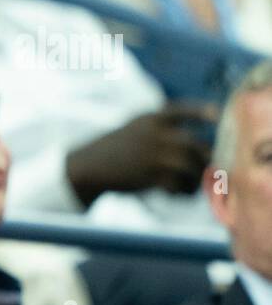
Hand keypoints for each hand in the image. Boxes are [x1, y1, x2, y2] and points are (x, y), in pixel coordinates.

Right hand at [65, 102, 216, 206]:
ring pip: (190, 167)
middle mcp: (155, 134)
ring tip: (189, 186)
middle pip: (195, 145)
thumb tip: (198, 151)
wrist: (88, 167)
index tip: (216, 116)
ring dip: (195, 178)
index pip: (183, 110)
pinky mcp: (150, 176)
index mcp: (151, 119)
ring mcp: (153, 155)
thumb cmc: (115, 149)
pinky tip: (176, 193)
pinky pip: (178, 184)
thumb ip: (163, 131)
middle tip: (207, 168)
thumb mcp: (135, 128)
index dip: (203, 112)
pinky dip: (182, 192)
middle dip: (205, 158)